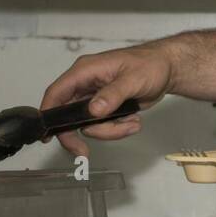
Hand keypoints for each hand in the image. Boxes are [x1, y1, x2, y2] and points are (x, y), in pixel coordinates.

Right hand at [39, 41, 174, 156]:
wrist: (168, 69)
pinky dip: (117, 129)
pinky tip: (133, 121)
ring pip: (88, 125)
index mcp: (86, 71)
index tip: (47, 135)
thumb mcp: (133, 79)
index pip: (57, 92)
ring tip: (131, 123)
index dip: (48, 114)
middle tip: (83, 152)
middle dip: (78, 134)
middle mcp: (86, 84)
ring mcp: (94, 97)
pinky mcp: (105, 107)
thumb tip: (93, 110)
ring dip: (109, 130)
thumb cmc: (152, 64)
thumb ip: (113, 94)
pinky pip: (102, 126)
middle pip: (68, 115)